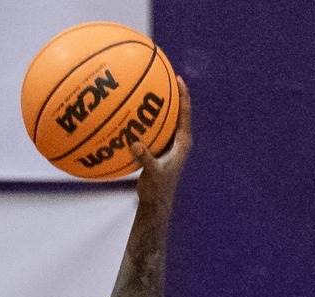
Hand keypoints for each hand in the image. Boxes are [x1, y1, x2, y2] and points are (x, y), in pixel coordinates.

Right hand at [129, 77, 190, 208]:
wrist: (156, 202)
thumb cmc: (157, 189)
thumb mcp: (152, 173)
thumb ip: (145, 158)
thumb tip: (135, 143)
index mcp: (182, 142)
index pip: (185, 113)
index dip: (183, 95)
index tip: (178, 78)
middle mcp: (177, 140)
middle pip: (176, 111)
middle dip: (170, 93)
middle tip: (162, 75)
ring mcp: (168, 144)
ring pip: (164, 119)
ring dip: (157, 106)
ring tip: (146, 90)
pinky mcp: (158, 150)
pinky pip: (152, 130)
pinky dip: (143, 121)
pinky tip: (129, 115)